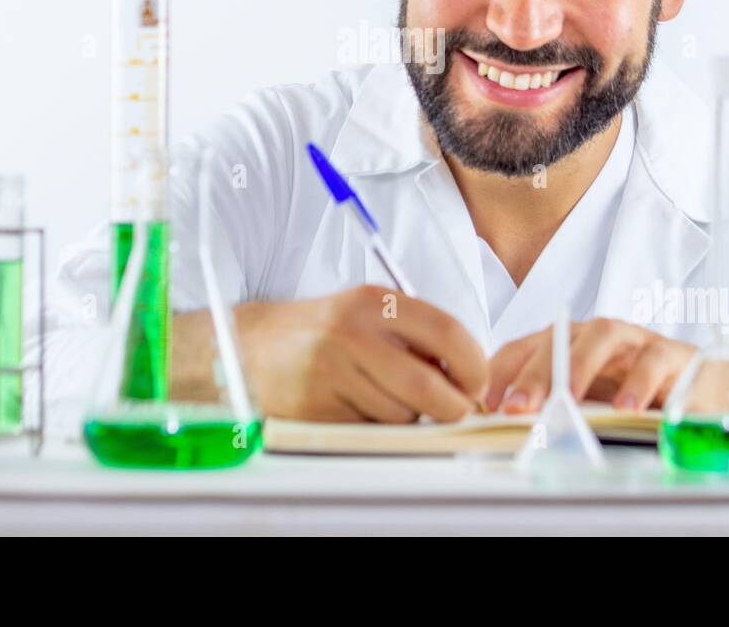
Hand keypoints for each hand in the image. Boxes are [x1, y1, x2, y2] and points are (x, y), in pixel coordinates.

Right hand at [235, 285, 487, 422]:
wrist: (252, 346)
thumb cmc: (322, 332)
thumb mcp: (367, 312)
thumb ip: (415, 333)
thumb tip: (469, 372)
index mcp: (374, 301)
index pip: (447, 332)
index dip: (473, 365)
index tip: (476, 382)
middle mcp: (353, 332)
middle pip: (428, 385)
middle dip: (452, 406)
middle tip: (455, 409)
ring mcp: (333, 370)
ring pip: (401, 414)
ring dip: (409, 417)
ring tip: (388, 398)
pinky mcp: (317, 405)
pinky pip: (371, 428)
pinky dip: (378, 426)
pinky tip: (359, 405)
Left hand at [485, 318, 696, 413]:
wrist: (701, 396)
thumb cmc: (635, 396)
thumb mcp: (588, 403)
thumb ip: (556, 409)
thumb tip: (510, 429)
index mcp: (569, 343)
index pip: (525, 345)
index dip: (503, 370)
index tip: (486, 402)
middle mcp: (598, 335)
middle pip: (558, 338)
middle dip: (534, 373)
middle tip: (518, 408)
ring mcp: (635, 339)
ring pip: (602, 335)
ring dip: (580, 366)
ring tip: (567, 403)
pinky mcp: (673, 353)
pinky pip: (653, 360)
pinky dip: (638, 383)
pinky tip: (626, 408)